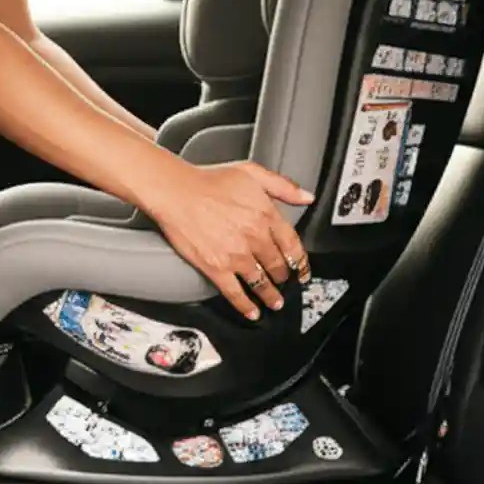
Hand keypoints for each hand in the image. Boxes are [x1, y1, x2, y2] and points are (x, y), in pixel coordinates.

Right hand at [145, 162, 314, 319]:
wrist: (176, 192)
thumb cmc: (209, 180)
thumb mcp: (251, 172)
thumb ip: (283, 185)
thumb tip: (307, 197)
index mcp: (266, 215)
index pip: (292, 245)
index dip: (301, 262)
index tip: (303, 270)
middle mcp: (255, 238)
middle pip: (278, 266)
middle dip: (284, 278)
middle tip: (285, 284)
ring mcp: (236, 256)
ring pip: (261, 282)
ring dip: (271, 296)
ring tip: (275, 303)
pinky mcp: (216, 268)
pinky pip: (235, 293)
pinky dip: (246, 305)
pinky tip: (252, 312)